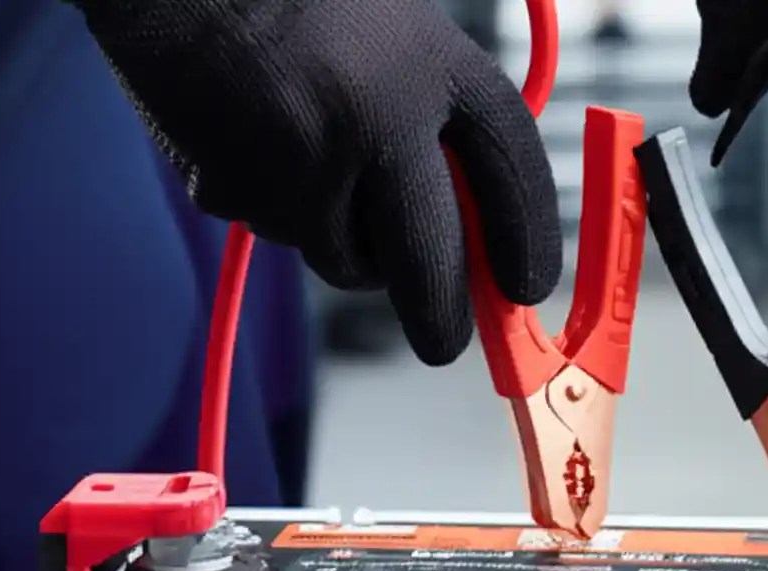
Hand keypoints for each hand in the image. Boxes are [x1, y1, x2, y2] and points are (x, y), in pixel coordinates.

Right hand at [70, 0, 561, 364]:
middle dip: (443, 318)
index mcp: (435, 66)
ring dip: (351, 247)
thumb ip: (443, 117)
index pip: (513, 175)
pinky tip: (269, 146)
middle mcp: (379, 121)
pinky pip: (282, 233)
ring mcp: (303, 164)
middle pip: (431, 264)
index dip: (529, 241)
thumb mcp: (405, 32)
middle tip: (444, 341)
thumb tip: (473, 221)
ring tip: (327, 169)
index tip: (527, 287)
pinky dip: (287, 212)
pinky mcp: (238, 191)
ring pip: (346, 261)